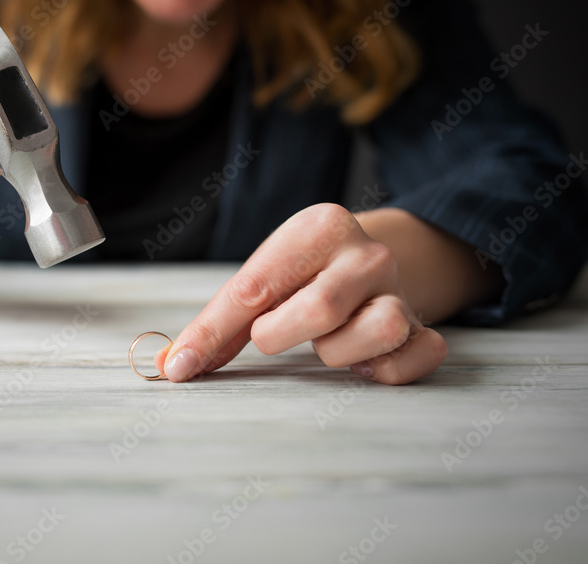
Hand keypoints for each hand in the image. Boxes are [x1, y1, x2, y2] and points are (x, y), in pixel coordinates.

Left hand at [155, 203, 447, 384]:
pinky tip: (364, 363)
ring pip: (380, 330)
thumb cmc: (300, 275)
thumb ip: (217, 324)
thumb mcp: (259, 282)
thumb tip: (173, 365)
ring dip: (339, 352)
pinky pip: (417, 357)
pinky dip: (388, 370)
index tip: (181, 367)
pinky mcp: (424, 325)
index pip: (255, 287)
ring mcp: (402, 288)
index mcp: (319, 227)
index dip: (212, 333)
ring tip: (326, 342)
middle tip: (276, 333)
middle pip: (321, 309)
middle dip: (282, 335)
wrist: (364, 260)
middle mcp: (367, 252)